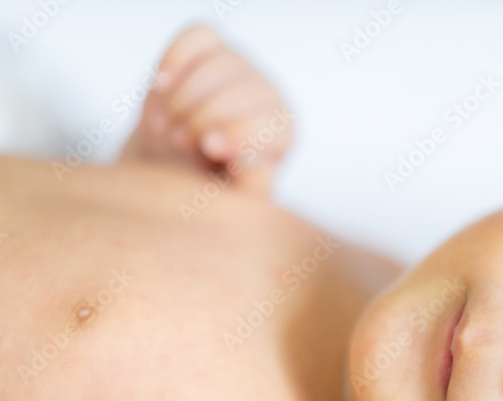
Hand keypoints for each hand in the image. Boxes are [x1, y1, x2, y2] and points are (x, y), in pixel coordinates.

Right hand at [122, 25, 293, 195]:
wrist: (173, 165)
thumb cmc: (207, 188)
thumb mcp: (231, 201)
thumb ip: (248, 186)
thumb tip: (254, 160)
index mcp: (281, 135)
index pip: (271, 123)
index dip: (239, 132)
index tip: (207, 146)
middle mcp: (268, 97)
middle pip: (242, 91)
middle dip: (202, 117)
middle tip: (177, 142)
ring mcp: (240, 69)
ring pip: (218, 65)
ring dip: (181, 97)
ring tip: (165, 127)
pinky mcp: (212, 48)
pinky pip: (198, 37)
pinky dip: (175, 59)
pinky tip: (161, 86)